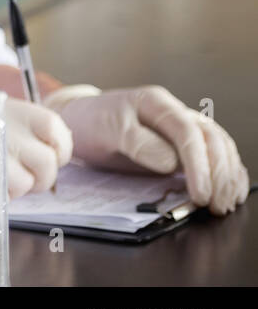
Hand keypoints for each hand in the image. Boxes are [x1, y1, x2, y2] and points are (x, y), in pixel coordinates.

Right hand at [0, 92, 72, 198]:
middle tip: (25, 176)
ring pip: (26, 184)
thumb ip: (16, 123)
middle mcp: (2, 126)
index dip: (60, 148)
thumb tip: (51, 150)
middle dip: (41, 177)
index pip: (55, 128)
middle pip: (47, 163)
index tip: (51, 154)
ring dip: (14, 188)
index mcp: (6, 106)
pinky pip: (1, 195)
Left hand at [46, 84, 249, 214]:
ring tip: (224, 203)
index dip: (199, 165)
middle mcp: (175, 113)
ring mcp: (181, 128)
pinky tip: (230, 190)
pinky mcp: (181, 145)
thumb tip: (171, 163)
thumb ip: (138, 143)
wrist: (79, 120)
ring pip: (218, 147)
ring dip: (227, 176)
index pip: (188, 133)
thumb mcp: (106, 129)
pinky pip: (214, 154)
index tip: (200, 193)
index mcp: (157, 103)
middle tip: (215, 205)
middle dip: (219, 175)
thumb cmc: (91, 122)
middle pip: (211, 140)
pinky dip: (226, 172)